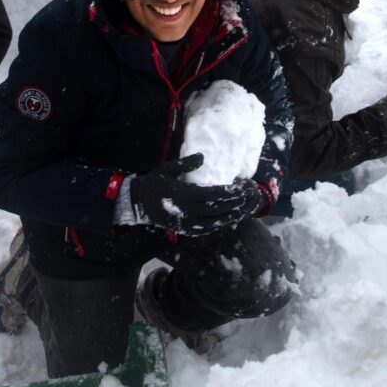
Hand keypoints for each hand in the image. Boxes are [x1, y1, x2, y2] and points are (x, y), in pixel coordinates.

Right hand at [129, 155, 266, 234]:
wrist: (138, 203)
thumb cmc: (153, 183)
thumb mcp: (167, 169)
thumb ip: (185, 163)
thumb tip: (202, 157)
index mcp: (186, 194)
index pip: (214, 194)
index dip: (230, 191)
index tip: (241, 186)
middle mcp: (189, 211)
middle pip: (218, 209)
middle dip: (235, 203)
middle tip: (248, 196)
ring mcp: (188, 223)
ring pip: (215, 222)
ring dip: (231, 216)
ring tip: (243, 209)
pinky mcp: (185, 230)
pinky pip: (206, 230)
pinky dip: (219, 225)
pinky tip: (227, 220)